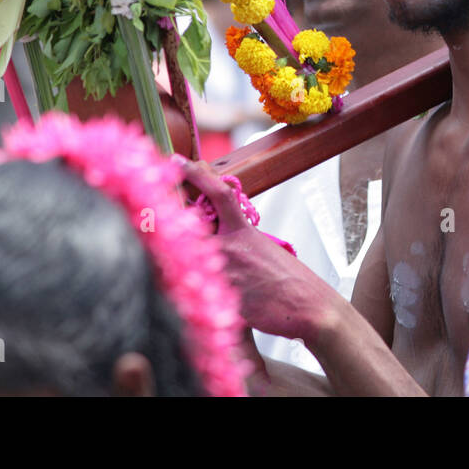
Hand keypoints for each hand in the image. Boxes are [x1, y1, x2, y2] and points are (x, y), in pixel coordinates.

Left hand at [184, 161, 338, 345]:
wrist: (308, 307)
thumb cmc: (291, 279)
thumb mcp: (264, 248)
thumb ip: (237, 239)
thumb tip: (215, 236)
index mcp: (243, 231)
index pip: (218, 193)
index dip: (196, 174)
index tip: (176, 161)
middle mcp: (230, 248)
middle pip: (186, 229)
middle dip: (172, 231)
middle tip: (160, 227)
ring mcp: (224, 274)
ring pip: (183, 264)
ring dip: (179, 269)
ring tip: (180, 276)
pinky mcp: (220, 301)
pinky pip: (192, 295)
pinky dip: (190, 297)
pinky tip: (195, 303)